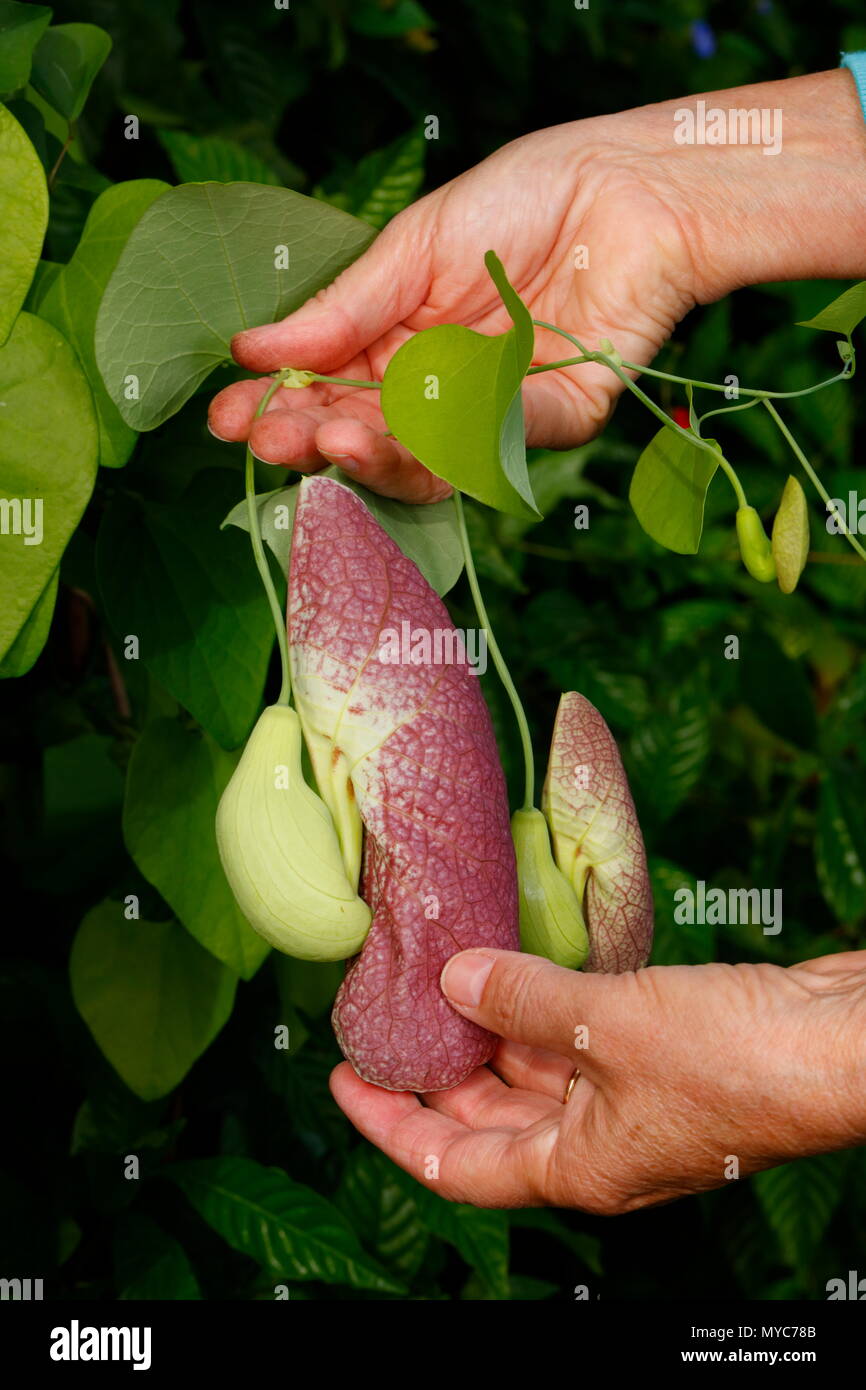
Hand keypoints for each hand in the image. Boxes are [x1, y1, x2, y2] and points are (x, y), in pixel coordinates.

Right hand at [208, 70, 865, 503]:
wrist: (628, 183)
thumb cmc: (524, 202)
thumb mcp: (412, 248)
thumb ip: (343, 310)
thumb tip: (254, 352)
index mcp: (403, 352)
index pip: (332, 396)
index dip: (282, 410)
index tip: (227, 418)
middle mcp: (446, 394)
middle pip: (372, 438)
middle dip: (317, 440)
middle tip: (268, 439)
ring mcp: (500, 413)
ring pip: (430, 454)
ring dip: (375, 451)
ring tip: (327, 435)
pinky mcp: (559, 417)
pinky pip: (504, 434)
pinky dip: (458, 429)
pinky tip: (406, 418)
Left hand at [329, 948, 865, 1211]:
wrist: (840, 1045)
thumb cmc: (740, 1062)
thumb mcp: (611, 1027)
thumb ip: (526, 1000)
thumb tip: (455, 978)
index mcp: (575, 1166)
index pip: (454, 1162)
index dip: (391, 1125)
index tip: (346, 1079)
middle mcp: (596, 1143)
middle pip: (490, 1116)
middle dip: (438, 1068)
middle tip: (388, 1012)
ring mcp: (630, 1101)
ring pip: (535, 1071)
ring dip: (491, 1026)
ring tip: (440, 973)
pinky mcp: (658, 1056)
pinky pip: (579, 1037)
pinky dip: (544, 1004)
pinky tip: (519, 959)